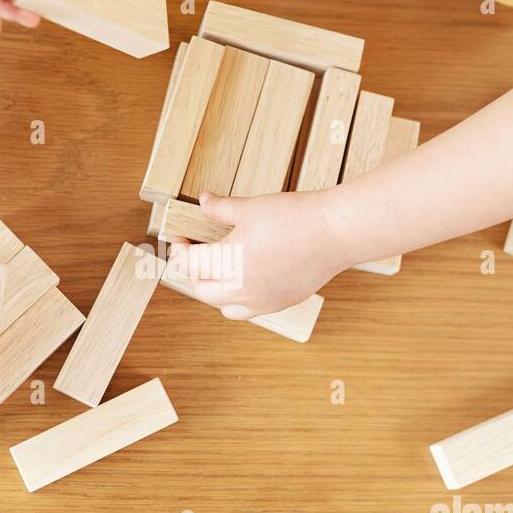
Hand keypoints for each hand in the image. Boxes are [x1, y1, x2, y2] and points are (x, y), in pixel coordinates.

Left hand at [172, 190, 350, 318]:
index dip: (178, 249)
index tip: (179, 237)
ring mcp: (262, 301)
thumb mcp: (250, 208)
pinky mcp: (280, 303)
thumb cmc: (295, 218)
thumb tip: (204, 202)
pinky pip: (247, 310)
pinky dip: (237, 299)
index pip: (188, 264)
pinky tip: (244, 277)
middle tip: (195, 251)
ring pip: (222, 306)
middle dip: (192, 270)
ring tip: (218, 268)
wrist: (335, 233)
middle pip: (200, 289)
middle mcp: (241, 289)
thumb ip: (221, 209)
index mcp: (228, 264)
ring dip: (213, 289)